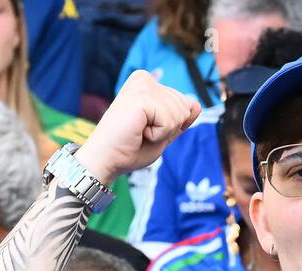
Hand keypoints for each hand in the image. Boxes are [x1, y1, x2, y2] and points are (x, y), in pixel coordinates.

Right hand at [74, 70, 200, 183]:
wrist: (105, 159)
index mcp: (148, 84)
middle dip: (168, 129)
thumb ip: (179, 119)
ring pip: (180, 114)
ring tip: (138, 132)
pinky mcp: (142, 97)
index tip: (145, 130)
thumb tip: (196, 105)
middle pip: (184, 107)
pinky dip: (158, 135)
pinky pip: (170, 121)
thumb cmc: (128, 149)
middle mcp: (145, 79)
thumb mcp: (162, 133)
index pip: (185, 103)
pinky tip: (138, 132)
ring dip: (162, 132)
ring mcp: (143, 85)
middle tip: (141, 133)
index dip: (171, 126)